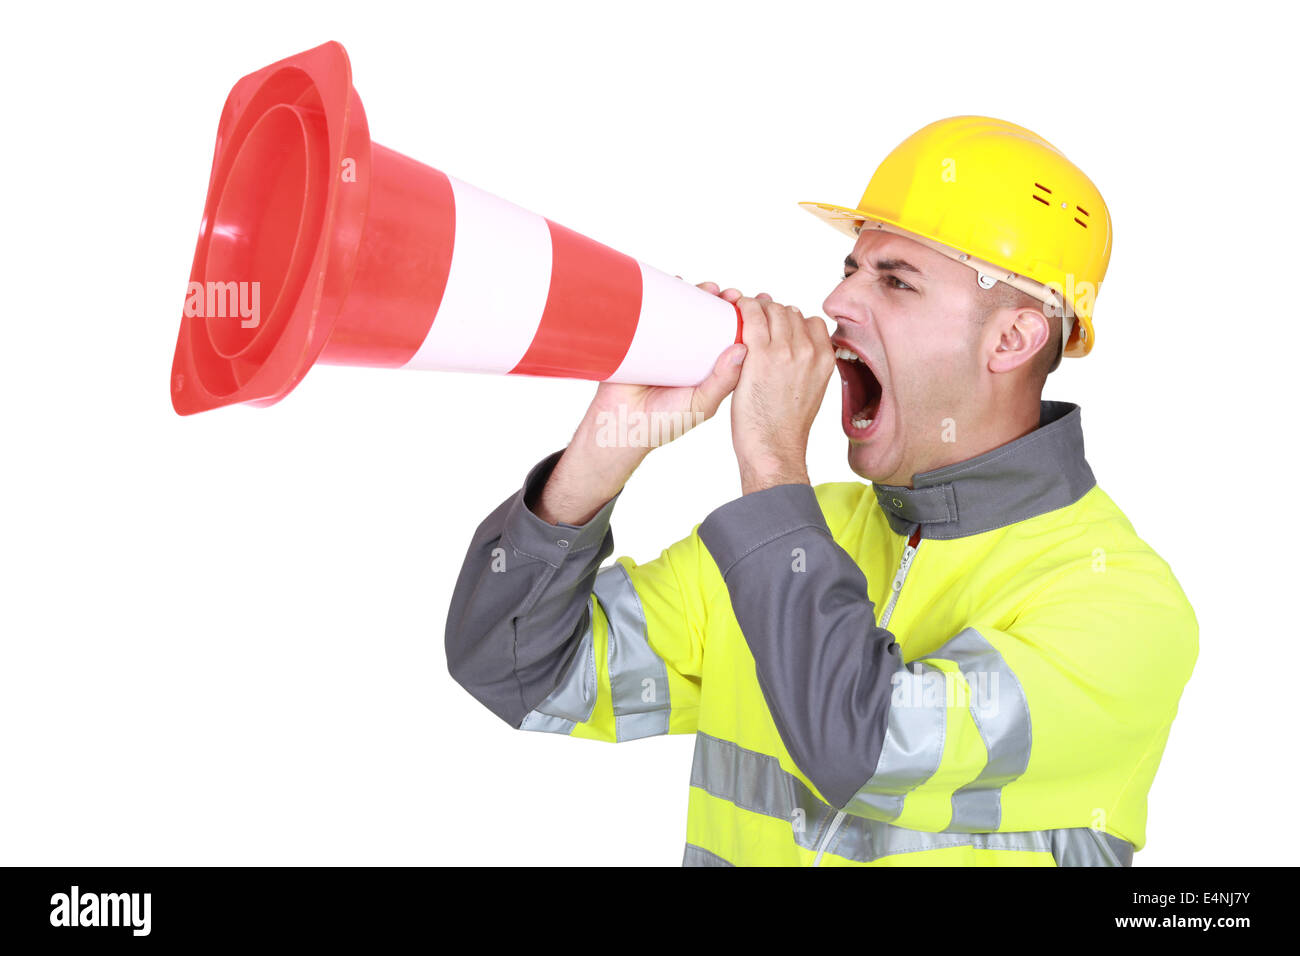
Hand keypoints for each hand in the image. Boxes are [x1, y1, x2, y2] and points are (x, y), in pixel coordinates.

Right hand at [534, 280, 747, 523]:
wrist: (620, 426)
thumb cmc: (663, 423)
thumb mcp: (699, 405)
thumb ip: (722, 382)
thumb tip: (743, 348)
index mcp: (707, 369)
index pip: (727, 339)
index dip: (740, 321)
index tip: (748, 308)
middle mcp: (688, 354)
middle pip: (706, 320)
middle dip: (720, 302)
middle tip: (729, 293)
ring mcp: (664, 344)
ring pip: (683, 312)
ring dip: (697, 293)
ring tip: (708, 287)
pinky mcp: (640, 338)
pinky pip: (653, 312)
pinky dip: (663, 294)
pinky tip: (675, 280)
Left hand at [728, 293, 834, 493]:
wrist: (774, 448)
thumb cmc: (786, 428)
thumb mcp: (812, 392)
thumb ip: (808, 368)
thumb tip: (796, 354)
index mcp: (824, 359)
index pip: (811, 321)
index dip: (791, 319)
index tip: (776, 325)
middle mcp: (808, 351)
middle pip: (790, 312)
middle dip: (771, 311)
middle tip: (754, 318)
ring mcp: (785, 351)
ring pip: (772, 309)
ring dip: (756, 307)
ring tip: (742, 315)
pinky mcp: (760, 355)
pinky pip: (752, 316)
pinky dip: (743, 308)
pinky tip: (733, 311)